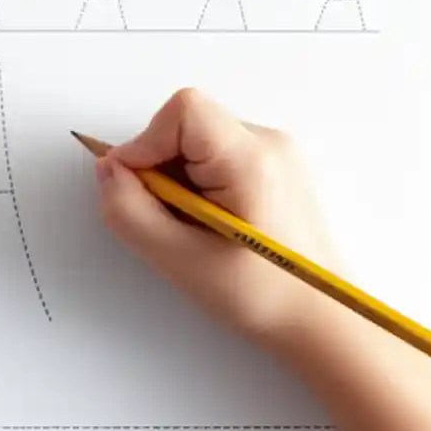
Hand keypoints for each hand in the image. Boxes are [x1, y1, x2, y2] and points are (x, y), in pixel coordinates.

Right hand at [95, 89, 340, 348]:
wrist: (323, 319)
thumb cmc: (262, 296)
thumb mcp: (179, 260)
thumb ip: (130, 211)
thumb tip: (107, 171)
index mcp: (252, 159)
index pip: (183, 111)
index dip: (146, 144)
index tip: (140, 189)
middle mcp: (269, 143)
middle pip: (187, 126)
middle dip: (162, 168)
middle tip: (173, 221)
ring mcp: (276, 153)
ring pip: (198, 142)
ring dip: (180, 180)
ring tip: (197, 229)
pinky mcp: (274, 167)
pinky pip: (217, 157)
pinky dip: (199, 185)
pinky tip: (213, 225)